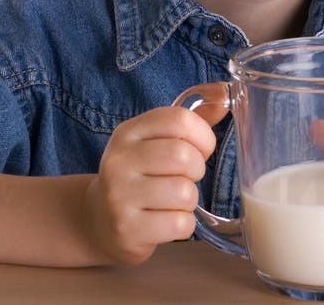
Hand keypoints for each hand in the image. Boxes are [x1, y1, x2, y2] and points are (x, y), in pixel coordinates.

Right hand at [85, 89, 225, 264]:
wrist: (98, 220)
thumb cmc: (140, 173)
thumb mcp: (155, 140)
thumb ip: (191, 119)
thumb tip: (224, 93)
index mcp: (129, 132)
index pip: (179, 119)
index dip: (203, 135)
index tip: (201, 148)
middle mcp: (119, 160)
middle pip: (183, 156)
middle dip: (197, 169)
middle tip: (187, 177)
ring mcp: (119, 196)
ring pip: (184, 193)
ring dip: (190, 200)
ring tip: (174, 200)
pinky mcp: (127, 230)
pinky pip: (179, 224)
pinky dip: (184, 225)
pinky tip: (167, 221)